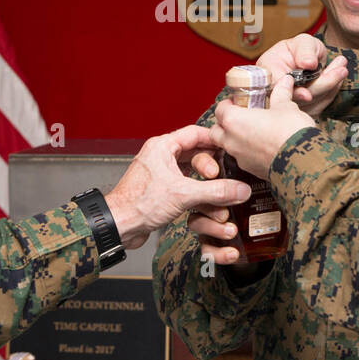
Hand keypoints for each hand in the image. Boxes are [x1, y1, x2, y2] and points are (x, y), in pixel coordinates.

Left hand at [104, 125, 251, 249]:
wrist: (119, 226)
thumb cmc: (138, 203)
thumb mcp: (184, 194)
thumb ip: (215, 191)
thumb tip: (240, 189)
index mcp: (162, 147)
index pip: (195, 133)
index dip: (214, 140)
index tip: (231, 148)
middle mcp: (161, 157)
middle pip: (195, 153)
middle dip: (211, 166)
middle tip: (221, 176)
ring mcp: (161, 175)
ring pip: (191, 172)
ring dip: (206, 183)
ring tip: (220, 192)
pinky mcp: (162, 191)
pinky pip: (186, 187)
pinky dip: (198, 194)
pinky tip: (208, 204)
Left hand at [211, 75, 315, 178]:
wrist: (303, 161)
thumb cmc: (290, 132)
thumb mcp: (286, 107)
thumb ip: (281, 94)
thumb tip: (285, 82)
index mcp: (234, 121)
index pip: (220, 109)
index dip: (229, 104)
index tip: (240, 101)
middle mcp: (231, 140)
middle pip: (217, 131)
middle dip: (225, 124)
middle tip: (241, 117)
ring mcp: (239, 158)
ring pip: (228, 146)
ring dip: (235, 139)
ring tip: (253, 132)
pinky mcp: (251, 170)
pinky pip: (242, 159)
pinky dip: (247, 152)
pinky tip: (263, 147)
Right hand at [256, 34, 347, 118]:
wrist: (306, 59)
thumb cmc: (300, 49)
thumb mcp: (302, 42)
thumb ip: (304, 50)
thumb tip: (308, 63)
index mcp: (268, 75)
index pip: (276, 89)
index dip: (291, 93)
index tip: (306, 94)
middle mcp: (276, 93)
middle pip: (298, 98)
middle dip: (322, 84)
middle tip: (340, 70)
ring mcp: (290, 104)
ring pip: (311, 104)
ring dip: (330, 86)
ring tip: (341, 68)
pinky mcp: (304, 110)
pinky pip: (319, 106)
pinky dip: (331, 92)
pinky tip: (337, 78)